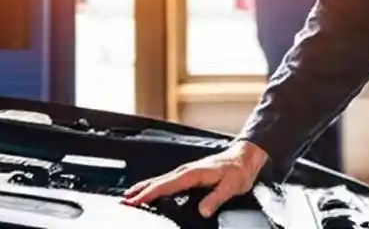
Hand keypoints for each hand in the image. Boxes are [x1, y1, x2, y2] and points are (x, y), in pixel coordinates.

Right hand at [121, 139, 268, 217]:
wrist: (244, 158)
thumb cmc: (238, 170)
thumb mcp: (231, 186)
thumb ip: (215, 199)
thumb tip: (203, 211)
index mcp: (193, 173)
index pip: (167, 185)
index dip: (150, 193)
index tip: (137, 199)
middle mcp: (186, 171)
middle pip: (158, 182)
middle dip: (140, 191)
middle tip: (125, 200)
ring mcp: (186, 172)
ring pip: (160, 181)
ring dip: (144, 188)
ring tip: (130, 196)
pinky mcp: (188, 175)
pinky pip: (167, 182)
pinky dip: (155, 187)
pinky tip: (149, 192)